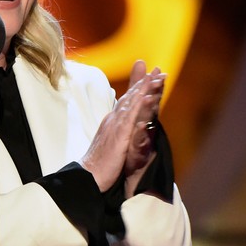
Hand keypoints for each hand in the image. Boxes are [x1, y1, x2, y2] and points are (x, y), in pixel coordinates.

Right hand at [80, 60, 164, 191]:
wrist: (88, 176)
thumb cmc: (99, 162)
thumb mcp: (109, 143)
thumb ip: (116, 132)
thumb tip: (119, 125)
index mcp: (112, 122)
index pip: (127, 102)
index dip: (138, 88)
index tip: (150, 77)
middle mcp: (113, 120)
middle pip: (130, 97)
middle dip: (144, 82)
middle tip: (157, 69)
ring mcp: (115, 126)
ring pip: (131, 103)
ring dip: (144, 88)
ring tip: (156, 76)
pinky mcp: (119, 136)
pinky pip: (131, 118)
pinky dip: (139, 105)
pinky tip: (147, 96)